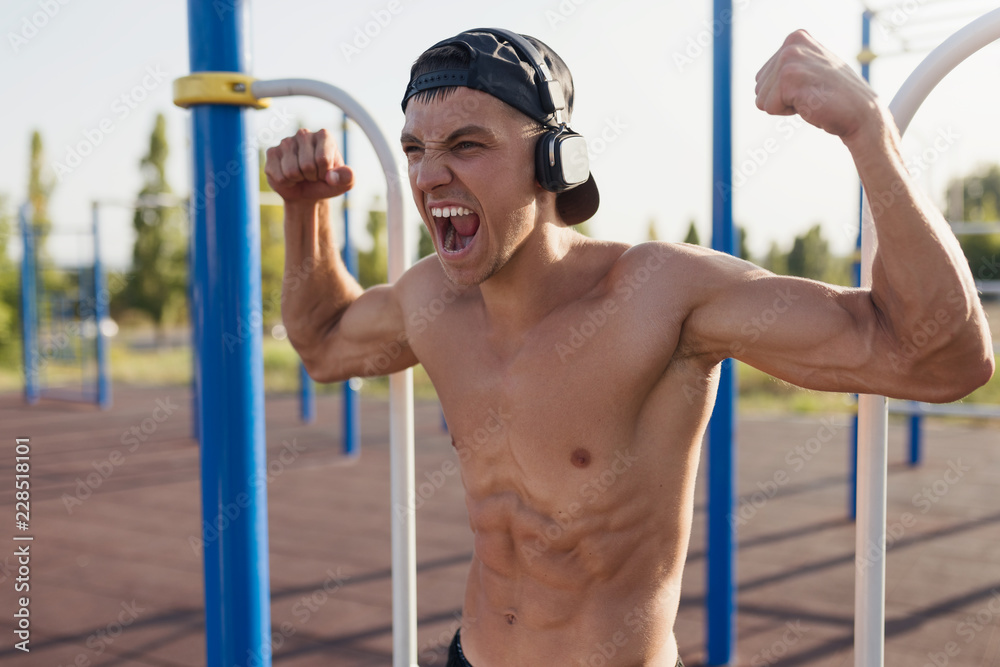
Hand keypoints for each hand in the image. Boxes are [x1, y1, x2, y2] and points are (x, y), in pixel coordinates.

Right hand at [265, 128, 354, 202]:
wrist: (308, 192)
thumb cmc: (328, 183)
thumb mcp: (345, 182)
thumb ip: (347, 177)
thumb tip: (331, 177)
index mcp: (324, 136)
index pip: (322, 160)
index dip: (324, 173)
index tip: (325, 172)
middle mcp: (304, 134)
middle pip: (307, 165)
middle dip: (311, 177)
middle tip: (312, 175)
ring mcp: (286, 142)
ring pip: (291, 171)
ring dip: (298, 180)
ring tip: (302, 175)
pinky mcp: (272, 153)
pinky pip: (278, 176)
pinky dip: (285, 182)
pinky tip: (289, 176)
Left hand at [754, 30, 882, 142]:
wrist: (861, 112)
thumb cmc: (834, 95)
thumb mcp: (812, 68)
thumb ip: (790, 64)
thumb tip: (761, 79)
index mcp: (795, 38)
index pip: (763, 77)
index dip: (783, 91)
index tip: (809, 86)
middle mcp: (791, 44)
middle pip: (759, 88)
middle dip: (781, 99)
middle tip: (811, 94)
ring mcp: (790, 60)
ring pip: (762, 99)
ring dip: (785, 106)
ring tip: (811, 97)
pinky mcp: (789, 78)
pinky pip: (768, 107)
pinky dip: (787, 112)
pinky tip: (810, 103)